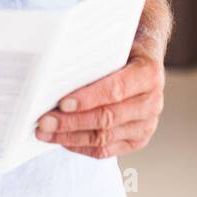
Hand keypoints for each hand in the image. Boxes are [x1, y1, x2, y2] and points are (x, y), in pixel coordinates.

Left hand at [33, 47, 163, 158]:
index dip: (88, 99)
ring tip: (45, 133)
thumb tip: (56, 71)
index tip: (62, 103)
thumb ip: (94, 58)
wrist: (142, 61)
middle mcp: (152, 102)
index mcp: (148, 74)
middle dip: (71, 122)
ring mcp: (146, 125)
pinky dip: (80, 146)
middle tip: (44, 121)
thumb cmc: (121, 50)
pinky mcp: (137, 140)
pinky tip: (61, 139)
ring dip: (70, 137)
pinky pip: (105, 151)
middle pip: (107, 118)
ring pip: (104, 138)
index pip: (115, 90)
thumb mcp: (113, 45)